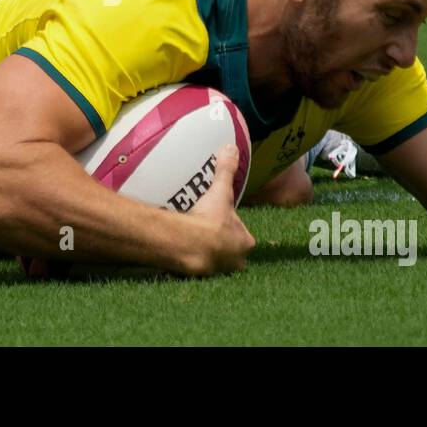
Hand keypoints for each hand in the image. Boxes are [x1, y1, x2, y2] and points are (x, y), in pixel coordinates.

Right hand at [179, 144, 255, 275]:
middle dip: (223, 246)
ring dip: (208, 255)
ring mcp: (218, 272)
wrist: (189, 245)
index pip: (244, 236)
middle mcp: (236, 261)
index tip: (222, 222)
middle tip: (207, 233)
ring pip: (217, 264)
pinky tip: (181, 253)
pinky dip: (191, 263)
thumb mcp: (220, 191)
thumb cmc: (211, 220)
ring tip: (194, 242)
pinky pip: (198, 270)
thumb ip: (226, 170)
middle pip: (233, 253)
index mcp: (245, 242)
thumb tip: (231, 148)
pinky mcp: (199, 278)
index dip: (234, 229)